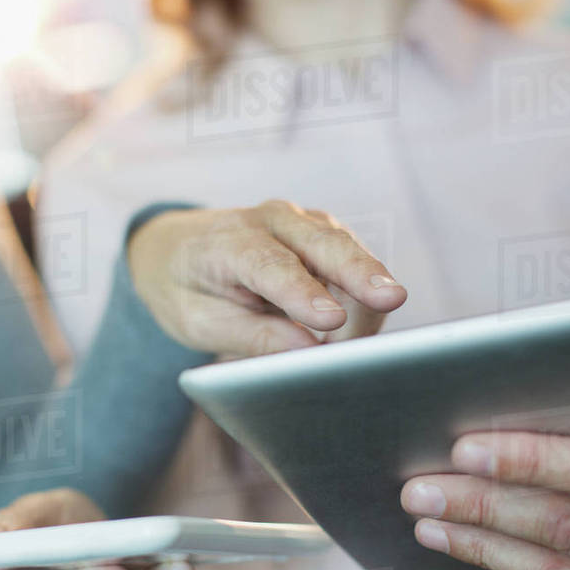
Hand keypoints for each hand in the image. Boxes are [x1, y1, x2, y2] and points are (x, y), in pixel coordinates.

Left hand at [128, 200, 406, 355]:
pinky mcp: (325, 236)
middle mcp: (271, 220)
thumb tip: (305, 349)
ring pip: (348, 252)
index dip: (302, 293)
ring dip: (364, 298)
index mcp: (227, 240)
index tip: (331, 320)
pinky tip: (355, 334)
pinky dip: (362, 299)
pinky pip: (355, 263)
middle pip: (323, 244)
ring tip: (356, 347)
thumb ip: (252, 335)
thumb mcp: (200, 323)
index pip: (270, 265)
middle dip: (361, 272)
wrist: (177, 250)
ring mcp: (303, 223)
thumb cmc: (187, 289)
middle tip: (393, 300)